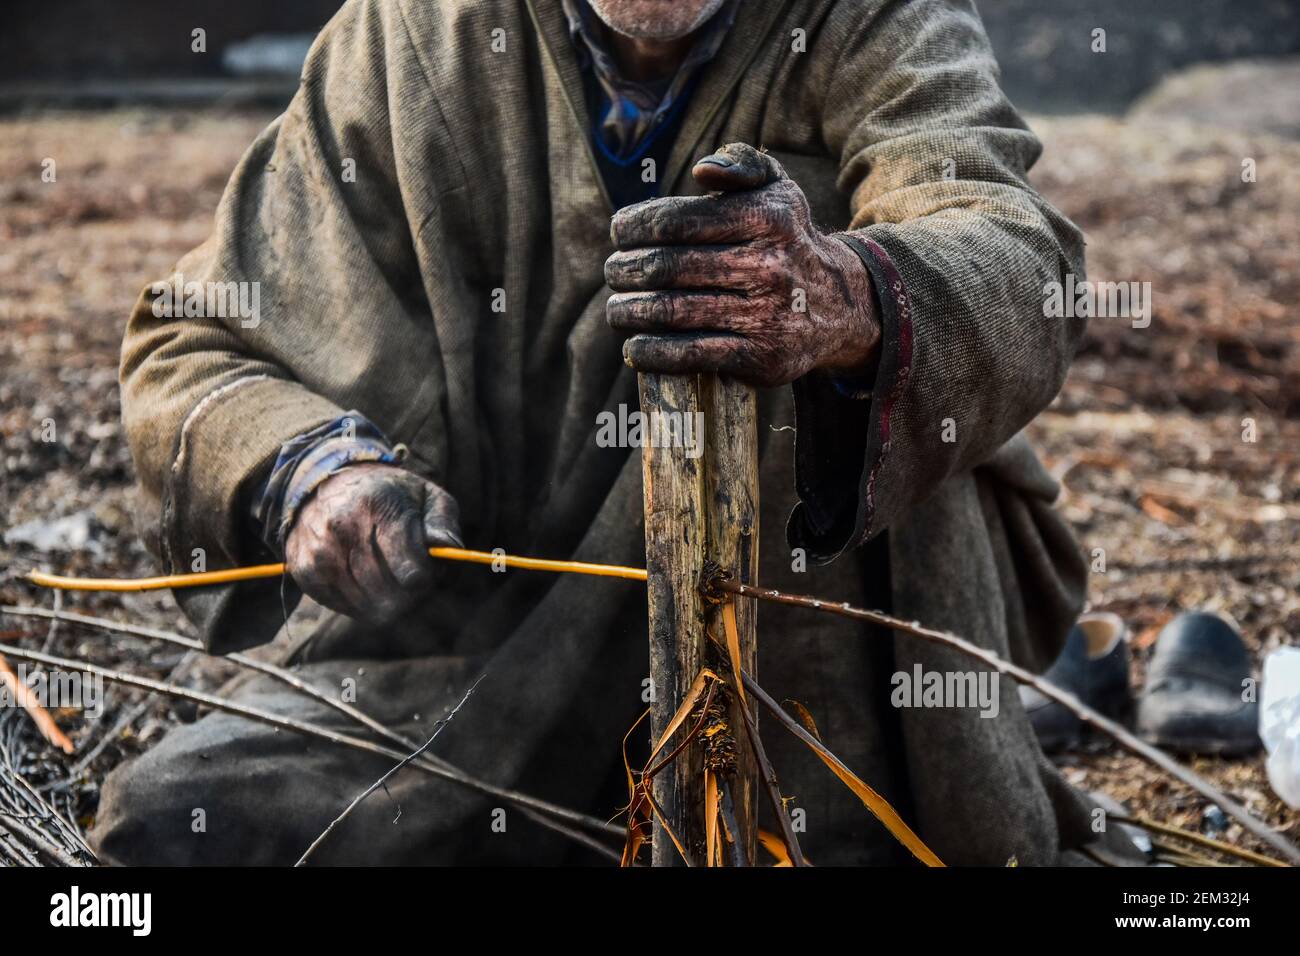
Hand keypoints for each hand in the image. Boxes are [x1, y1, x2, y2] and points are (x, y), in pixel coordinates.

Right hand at [284, 464, 461, 621]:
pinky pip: (348, 610)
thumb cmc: (386, 494)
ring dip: (389, 601)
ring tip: (391, 576)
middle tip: (413, 577)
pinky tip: (368, 580)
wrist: (324, 484)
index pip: (412, 573)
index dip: (429, 577)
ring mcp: (320, 554)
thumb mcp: (424, 495)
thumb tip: (449, 550)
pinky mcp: (305, 573)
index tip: (429, 567)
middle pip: (392, 597)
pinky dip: (365, 603)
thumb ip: (443, 523)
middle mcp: (343, 530)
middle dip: (412, 594)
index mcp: (377, 506)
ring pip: (371, 609)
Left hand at [605, 142, 879, 388]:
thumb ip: (741, 163)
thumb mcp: (778, 188)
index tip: (620, 234)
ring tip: (617, 310)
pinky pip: (690, 354)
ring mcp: (764, 316)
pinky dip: (652, 351)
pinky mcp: (761, 358)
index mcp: (766, 218)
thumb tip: (702, 170)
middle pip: (665, 268)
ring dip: (629, 312)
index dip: (634, 227)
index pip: (676, 220)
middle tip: (614, 273)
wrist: (841, 306)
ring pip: (671, 312)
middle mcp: (768, 266)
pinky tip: (635, 346)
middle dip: (625, 271)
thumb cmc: (788, 239)